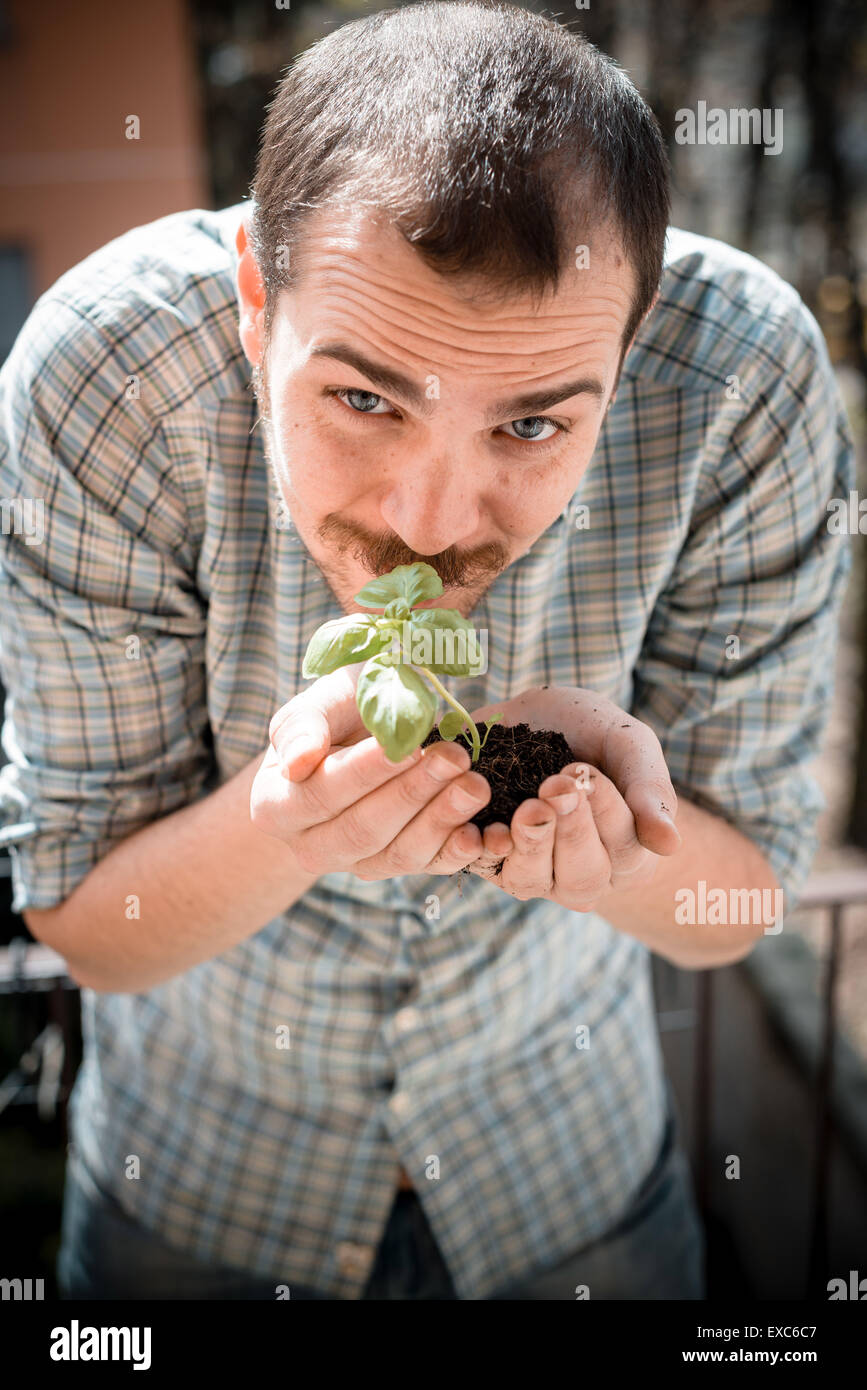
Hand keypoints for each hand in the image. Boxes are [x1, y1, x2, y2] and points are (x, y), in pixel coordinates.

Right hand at [250, 662, 490, 879]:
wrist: (365, 732)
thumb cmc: (341, 710)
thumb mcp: (321, 701)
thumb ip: (304, 725)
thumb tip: (298, 762)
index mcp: (275, 805)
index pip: (321, 794)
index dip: (366, 773)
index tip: (408, 747)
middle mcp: (311, 846)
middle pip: (362, 830)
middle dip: (413, 794)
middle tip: (455, 758)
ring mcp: (357, 862)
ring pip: (399, 854)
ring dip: (442, 820)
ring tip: (475, 785)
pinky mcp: (398, 866)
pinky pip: (429, 868)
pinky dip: (458, 852)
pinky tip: (481, 833)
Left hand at [462, 686, 680, 909]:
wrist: (535, 718)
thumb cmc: (595, 735)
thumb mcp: (631, 748)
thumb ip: (650, 790)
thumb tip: (669, 845)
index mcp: (626, 853)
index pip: (626, 851)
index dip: (609, 816)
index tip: (589, 774)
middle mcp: (579, 873)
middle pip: (580, 879)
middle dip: (570, 833)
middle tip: (556, 786)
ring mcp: (530, 871)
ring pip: (529, 881)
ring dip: (528, 845)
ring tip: (525, 808)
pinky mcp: (484, 857)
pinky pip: (477, 865)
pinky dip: (476, 847)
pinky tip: (481, 822)